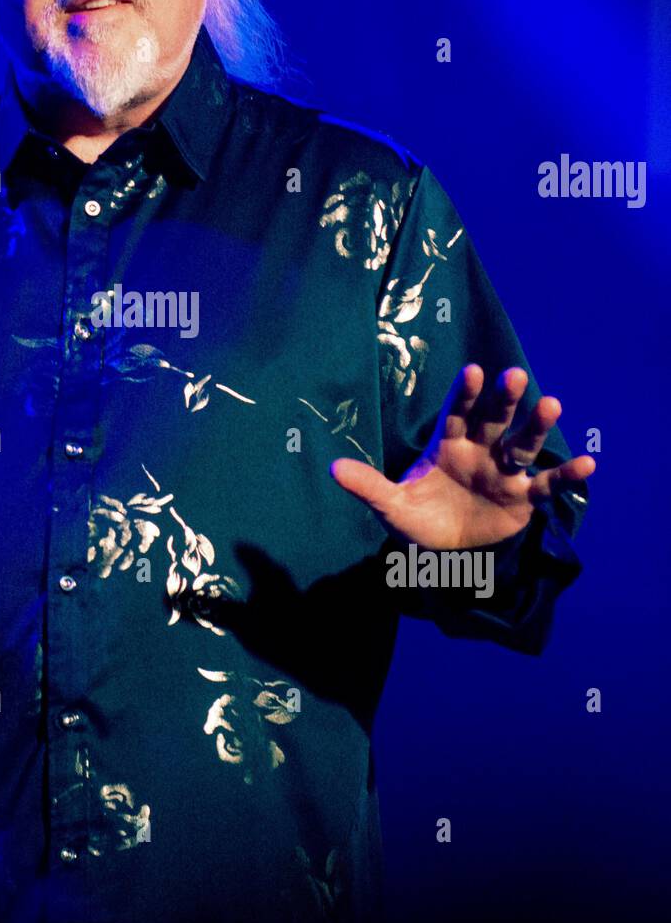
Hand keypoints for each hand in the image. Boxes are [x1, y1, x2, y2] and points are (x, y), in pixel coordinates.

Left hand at [330, 364, 594, 548]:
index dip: (465, 394)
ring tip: (553, 405)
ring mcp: (504, 472)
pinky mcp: (523, 497)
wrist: (443, 552)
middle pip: (494, 420)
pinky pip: (546, 484)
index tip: (473, 370)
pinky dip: (566, 475)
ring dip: (537, 426)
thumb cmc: (417, 518)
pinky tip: (589, 464)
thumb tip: (332, 468)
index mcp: (448, 445)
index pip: (457, 414)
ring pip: (523, 444)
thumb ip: (368, 486)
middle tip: (514, 375)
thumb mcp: (390, 505)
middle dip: (503, 399)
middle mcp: (480, 451)